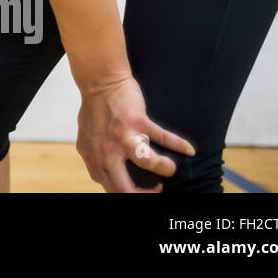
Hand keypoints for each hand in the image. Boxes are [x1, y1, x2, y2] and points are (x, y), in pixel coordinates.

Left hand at [76, 73, 195, 191]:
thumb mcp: (87, 139)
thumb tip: (104, 173)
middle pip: (126, 189)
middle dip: (146, 195)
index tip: (141, 191)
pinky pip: (164, 137)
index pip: (111, 190)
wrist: (98, 82)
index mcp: (94, 159)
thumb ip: (96, 158)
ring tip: (170, 168)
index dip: (129, 195)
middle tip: (158, 190)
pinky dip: (180, 144)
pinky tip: (189, 149)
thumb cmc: (94, 110)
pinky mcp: (137, 121)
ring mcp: (123, 137)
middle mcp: (106, 152)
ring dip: (166, 168)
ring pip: (150, 163)